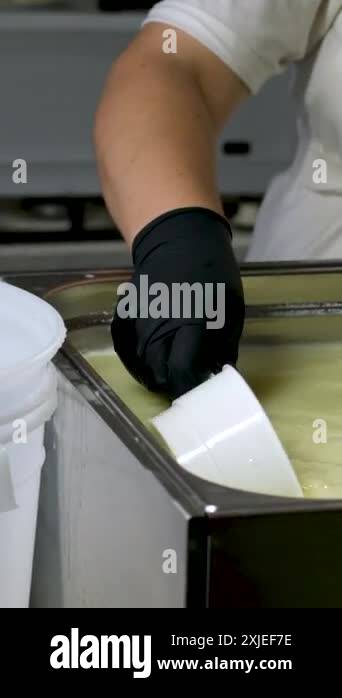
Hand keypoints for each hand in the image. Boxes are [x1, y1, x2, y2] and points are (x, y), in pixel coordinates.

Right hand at [111, 207, 244, 399]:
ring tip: (173, 369)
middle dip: (174, 383)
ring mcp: (138, 323)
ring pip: (141, 366)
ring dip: (157, 373)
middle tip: (189, 379)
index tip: (202, 385)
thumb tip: (217, 373)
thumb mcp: (230, 309)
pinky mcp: (126, 317)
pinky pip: (126, 349)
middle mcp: (158, 327)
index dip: (193, 385)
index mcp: (189, 325)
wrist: (177, 239)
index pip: (183, 372)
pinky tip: (152, 358)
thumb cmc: (210, 273)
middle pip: (159, 375)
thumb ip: (223, 346)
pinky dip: (137, 359)